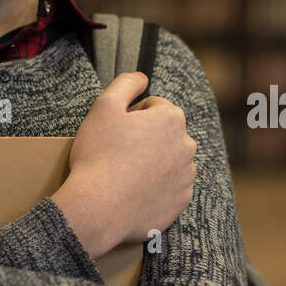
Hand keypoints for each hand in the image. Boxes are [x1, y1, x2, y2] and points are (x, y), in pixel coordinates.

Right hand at [51, 72, 196, 254]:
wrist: (98, 208)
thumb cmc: (99, 155)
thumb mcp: (104, 106)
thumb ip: (126, 83)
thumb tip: (142, 77)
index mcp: (172, 119)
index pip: (154, 106)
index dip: (131, 115)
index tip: (117, 131)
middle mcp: (187, 146)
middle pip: (164, 133)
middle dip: (146, 138)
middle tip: (118, 152)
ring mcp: (186, 177)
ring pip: (168, 160)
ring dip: (152, 162)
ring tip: (125, 173)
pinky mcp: (180, 202)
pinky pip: (170, 187)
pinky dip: (156, 187)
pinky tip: (134, 191)